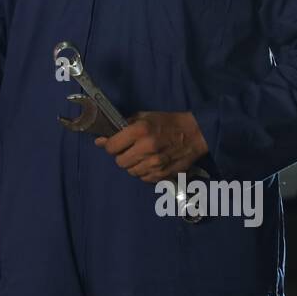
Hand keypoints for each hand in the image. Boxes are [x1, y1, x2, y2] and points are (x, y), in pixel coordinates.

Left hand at [93, 110, 208, 182]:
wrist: (195, 133)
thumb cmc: (168, 122)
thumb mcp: (145, 116)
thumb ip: (122, 126)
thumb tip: (101, 140)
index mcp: (140, 131)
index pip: (111, 147)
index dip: (109, 146)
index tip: (113, 144)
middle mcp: (146, 148)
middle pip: (120, 162)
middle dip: (121, 156)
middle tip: (129, 150)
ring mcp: (155, 163)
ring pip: (131, 172)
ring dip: (133, 165)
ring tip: (142, 156)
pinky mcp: (163, 174)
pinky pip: (144, 178)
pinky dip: (144, 172)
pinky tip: (151, 163)